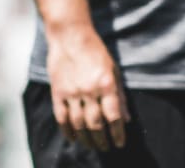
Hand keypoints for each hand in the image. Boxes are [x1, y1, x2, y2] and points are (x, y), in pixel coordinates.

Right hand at [45, 27, 129, 151]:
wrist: (71, 37)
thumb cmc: (96, 52)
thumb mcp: (114, 71)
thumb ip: (120, 96)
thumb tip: (127, 119)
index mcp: (106, 84)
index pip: (114, 116)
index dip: (118, 133)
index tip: (120, 143)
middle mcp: (89, 90)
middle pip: (96, 124)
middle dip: (102, 140)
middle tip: (106, 148)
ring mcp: (72, 92)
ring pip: (79, 124)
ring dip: (86, 138)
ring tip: (92, 145)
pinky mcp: (58, 92)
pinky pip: (62, 117)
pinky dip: (68, 131)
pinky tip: (73, 138)